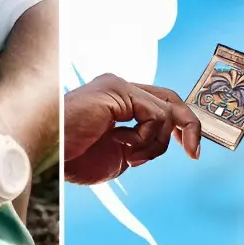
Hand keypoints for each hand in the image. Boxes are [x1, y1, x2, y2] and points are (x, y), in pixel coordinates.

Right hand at [65, 74, 200, 184]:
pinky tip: (125, 146)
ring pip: (166, 111)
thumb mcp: (118, 155)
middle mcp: (119, 87)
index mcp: (118, 101)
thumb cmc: (74, 158)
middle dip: (189, 126)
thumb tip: (162, 143)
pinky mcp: (116, 91)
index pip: (162, 104)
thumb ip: (140, 144)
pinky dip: (148, 138)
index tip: (192, 150)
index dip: (182, 125)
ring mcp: (117, 86)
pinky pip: (156, 115)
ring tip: (130, 155)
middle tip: (194, 152)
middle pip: (171, 98)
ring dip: (156, 144)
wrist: (50, 156)